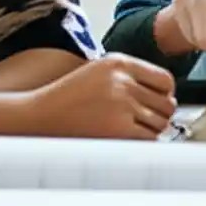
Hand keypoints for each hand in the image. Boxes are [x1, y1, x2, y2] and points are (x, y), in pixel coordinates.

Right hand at [27, 54, 176, 139]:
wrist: (38, 116)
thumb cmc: (67, 98)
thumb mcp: (99, 73)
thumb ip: (130, 77)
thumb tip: (167, 95)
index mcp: (119, 62)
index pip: (166, 79)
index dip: (166, 95)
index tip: (160, 103)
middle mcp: (123, 80)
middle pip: (167, 103)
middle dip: (160, 115)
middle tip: (146, 122)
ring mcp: (121, 105)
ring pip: (161, 123)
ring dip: (151, 131)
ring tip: (131, 131)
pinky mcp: (118, 129)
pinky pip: (149, 139)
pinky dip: (144, 143)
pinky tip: (128, 141)